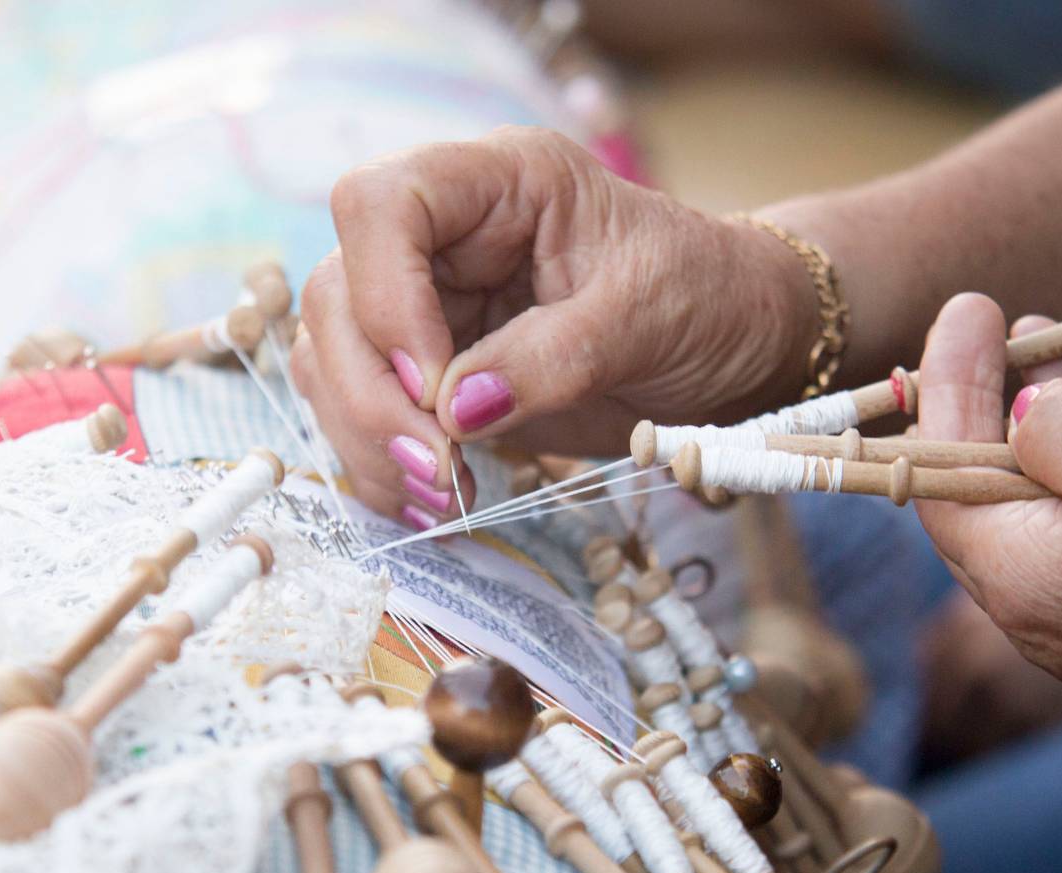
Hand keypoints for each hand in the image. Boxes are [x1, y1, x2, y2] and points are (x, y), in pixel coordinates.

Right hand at [292, 127, 815, 523]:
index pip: (382, 204)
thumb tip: (455, 411)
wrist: (732, 347)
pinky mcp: (424, 373)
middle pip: (337, 297)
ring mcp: (425, 305)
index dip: (385, 296)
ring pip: (329, 362)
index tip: (434, 382)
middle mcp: (443, 238)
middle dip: (372, 395)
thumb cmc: (707, 299)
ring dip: (369, 439)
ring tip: (445, 494)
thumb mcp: (647, 317)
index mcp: (498, 183)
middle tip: (439, 470)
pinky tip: (434, 500)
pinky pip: (359, 412)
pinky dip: (382, 464)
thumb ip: (552, 358)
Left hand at [913, 293, 1061, 754]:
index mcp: (1012, 575)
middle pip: (981, 487)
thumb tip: (1026, 411)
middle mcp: (1030, 607)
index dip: (947, 384)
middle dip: (988, 401)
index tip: (970, 310)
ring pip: (1039, 506)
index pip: (936, 470)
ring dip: (1044, 428)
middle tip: (1008, 326)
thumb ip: (1061, 430)